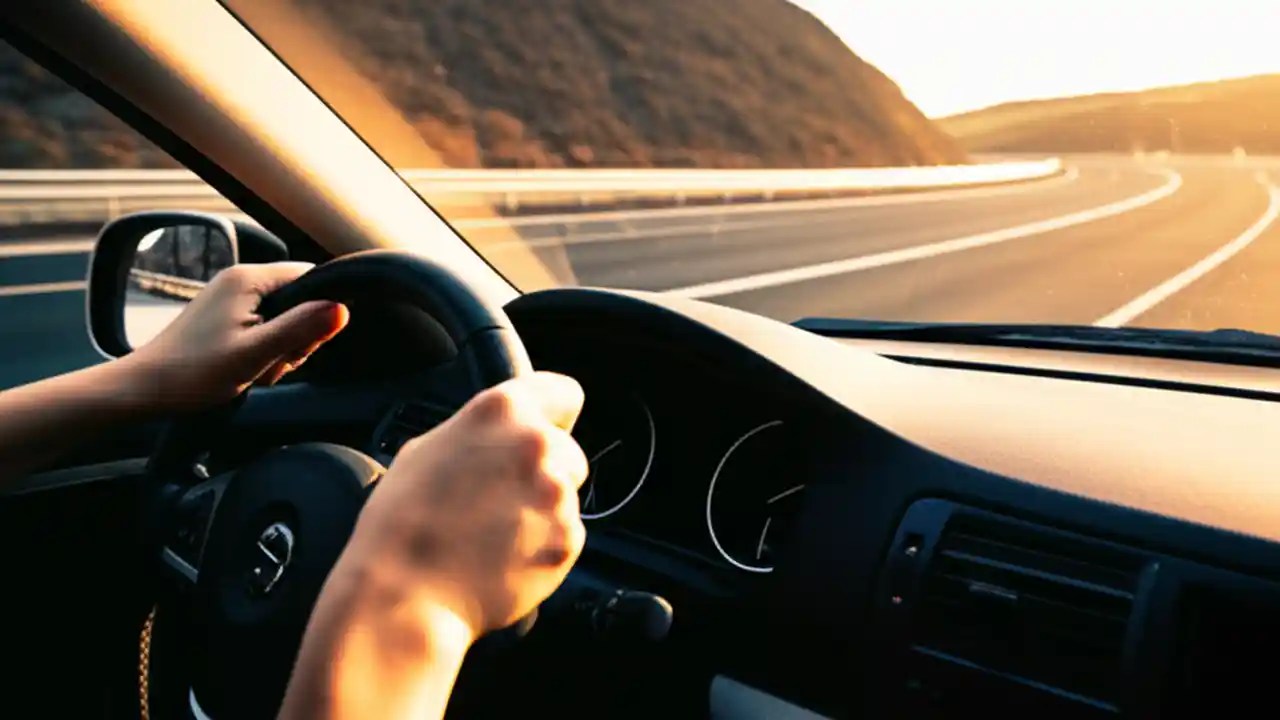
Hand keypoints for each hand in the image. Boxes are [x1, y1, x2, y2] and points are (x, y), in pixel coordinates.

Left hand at [123, 262, 348, 410]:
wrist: (144, 389)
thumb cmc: (192, 373)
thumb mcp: (255, 354)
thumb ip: (300, 329)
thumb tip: (342, 308)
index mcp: (248, 279)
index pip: (312, 277)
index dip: (319, 312)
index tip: (301, 343)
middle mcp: (240, 280)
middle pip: (301, 300)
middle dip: (297, 336)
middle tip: (270, 361)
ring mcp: (231, 297)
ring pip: (286, 317)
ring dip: (281, 347)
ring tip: (256, 366)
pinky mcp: (226, 315)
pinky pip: (266, 327)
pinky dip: (266, 350)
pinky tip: (248, 367)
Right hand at [343, 371, 588, 637]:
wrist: (404, 594)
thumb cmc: (402, 523)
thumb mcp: (426, 450)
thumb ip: (477, 435)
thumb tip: (497, 438)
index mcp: (501, 411)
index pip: (564, 393)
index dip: (554, 416)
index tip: (547, 430)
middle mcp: (537, 444)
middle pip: (568, 452)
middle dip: (545, 472)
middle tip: (502, 499)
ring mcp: (557, 493)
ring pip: (567, 497)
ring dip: (543, 511)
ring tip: (494, 534)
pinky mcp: (567, 539)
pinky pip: (566, 536)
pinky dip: (544, 547)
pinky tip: (503, 558)